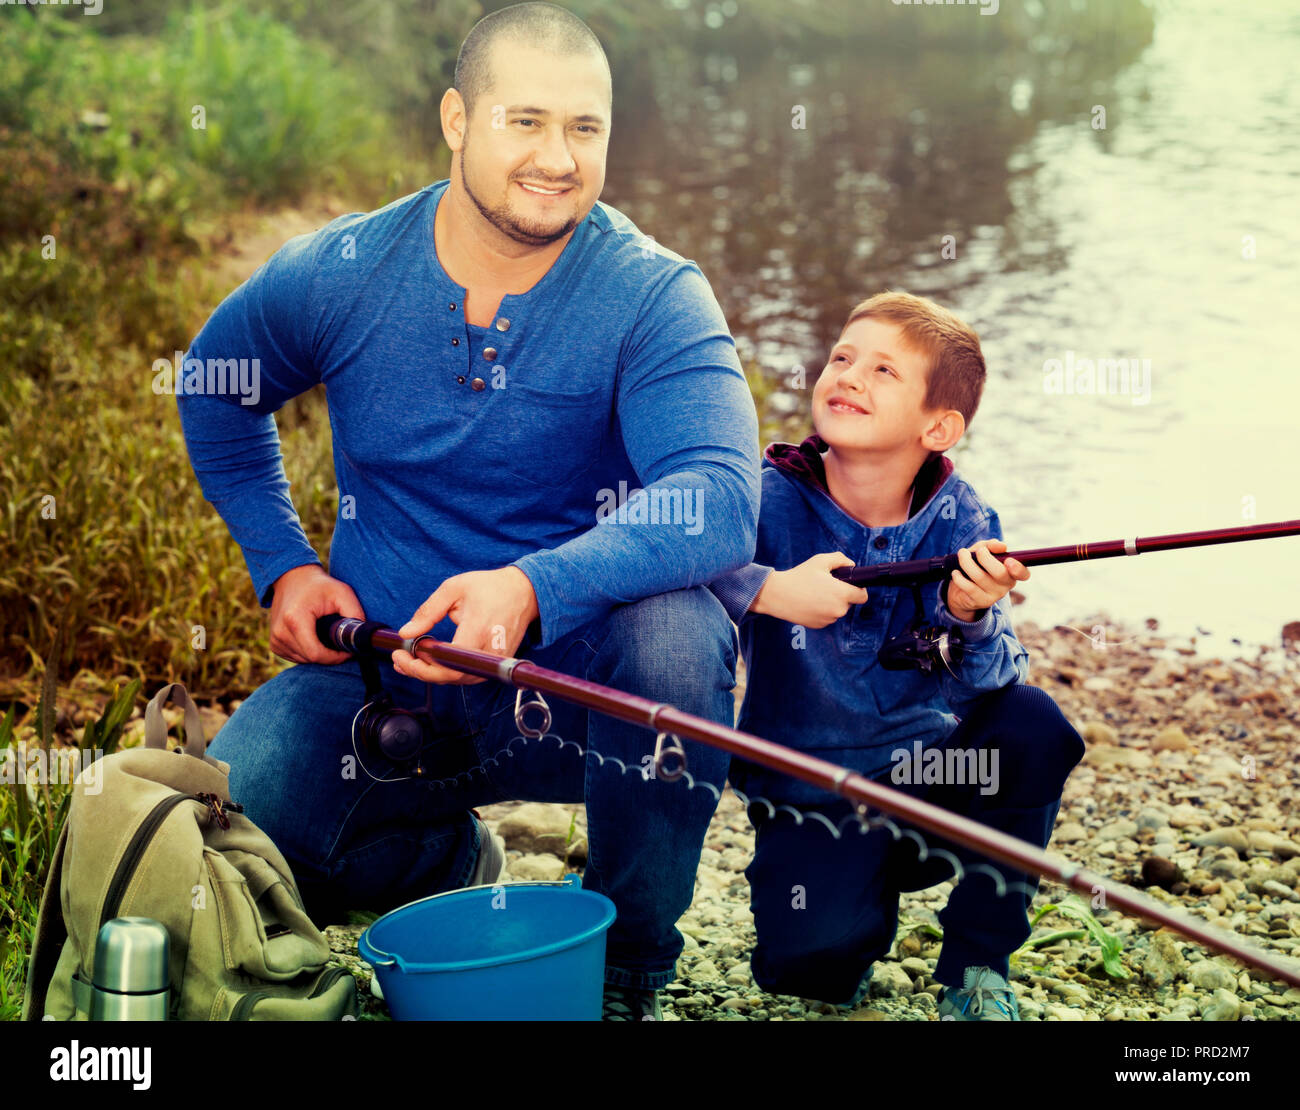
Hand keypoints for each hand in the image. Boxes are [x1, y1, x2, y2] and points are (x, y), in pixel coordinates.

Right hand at [269, 564, 365, 663]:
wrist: (292, 578)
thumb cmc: (319, 586)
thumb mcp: (342, 593)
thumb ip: (355, 614)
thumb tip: (361, 637)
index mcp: (295, 620)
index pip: (316, 654)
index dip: (335, 657)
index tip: (348, 650)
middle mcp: (280, 632)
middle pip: (311, 658)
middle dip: (329, 655)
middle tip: (340, 641)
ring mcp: (275, 639)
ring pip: (304, 660)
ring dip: (319, 654)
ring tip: (327, 635)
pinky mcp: (274, 643)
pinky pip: (296, 657)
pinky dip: (307, 652)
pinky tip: (314, 637)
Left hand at [392, 566, 539, 684]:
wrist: (524, 592)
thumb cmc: (489, 587)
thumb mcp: (454, 588)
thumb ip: (428, 611)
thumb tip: (406, 632)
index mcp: (478, 628)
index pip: (449, 662)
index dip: (422, 666)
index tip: (401, 654)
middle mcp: (489, 650)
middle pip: (452, 676)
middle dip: (421, 672)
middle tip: (399, 660)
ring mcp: (495, 660)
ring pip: (459, 679)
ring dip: (431, 674)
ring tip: (408, 662)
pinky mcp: (496, 664)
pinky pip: (468, 675)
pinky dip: (447, 672)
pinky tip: (429, 663)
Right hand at [751, 552, 869, 628]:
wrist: (777, 595)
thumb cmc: (799, 577)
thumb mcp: (820, 561)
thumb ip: (840, 559)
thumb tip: (851, 566)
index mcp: (842, 594)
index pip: (863, 596)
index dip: (859, 590)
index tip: (850, 585)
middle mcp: (838, 610)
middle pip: (849, 603)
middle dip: (842, 595)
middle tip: (826, 586)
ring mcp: (828, 620)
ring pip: (837, 611)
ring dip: (831, 604)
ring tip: (815, 593)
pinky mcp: (819, 626)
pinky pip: (827, 617)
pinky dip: (822, 611)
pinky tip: (809, 602)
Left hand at [945, 539, 1029, 621]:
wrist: (960, 592)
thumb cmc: (975, 566)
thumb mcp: (982, 552)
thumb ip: (990, 546)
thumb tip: (1001, 546)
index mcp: (1011, 572)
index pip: (1023, 574)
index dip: (1018, 568)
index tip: (1008, 560)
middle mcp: (1006, 585)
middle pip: (1000, 573)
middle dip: (986, 558)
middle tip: (978, 551)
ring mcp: (994, 595)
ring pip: (981, 578)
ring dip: (967, 563)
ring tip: (962, 555)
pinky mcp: (981, 602)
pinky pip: (970, 588)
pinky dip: (960, 578)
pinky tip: (956, 573)